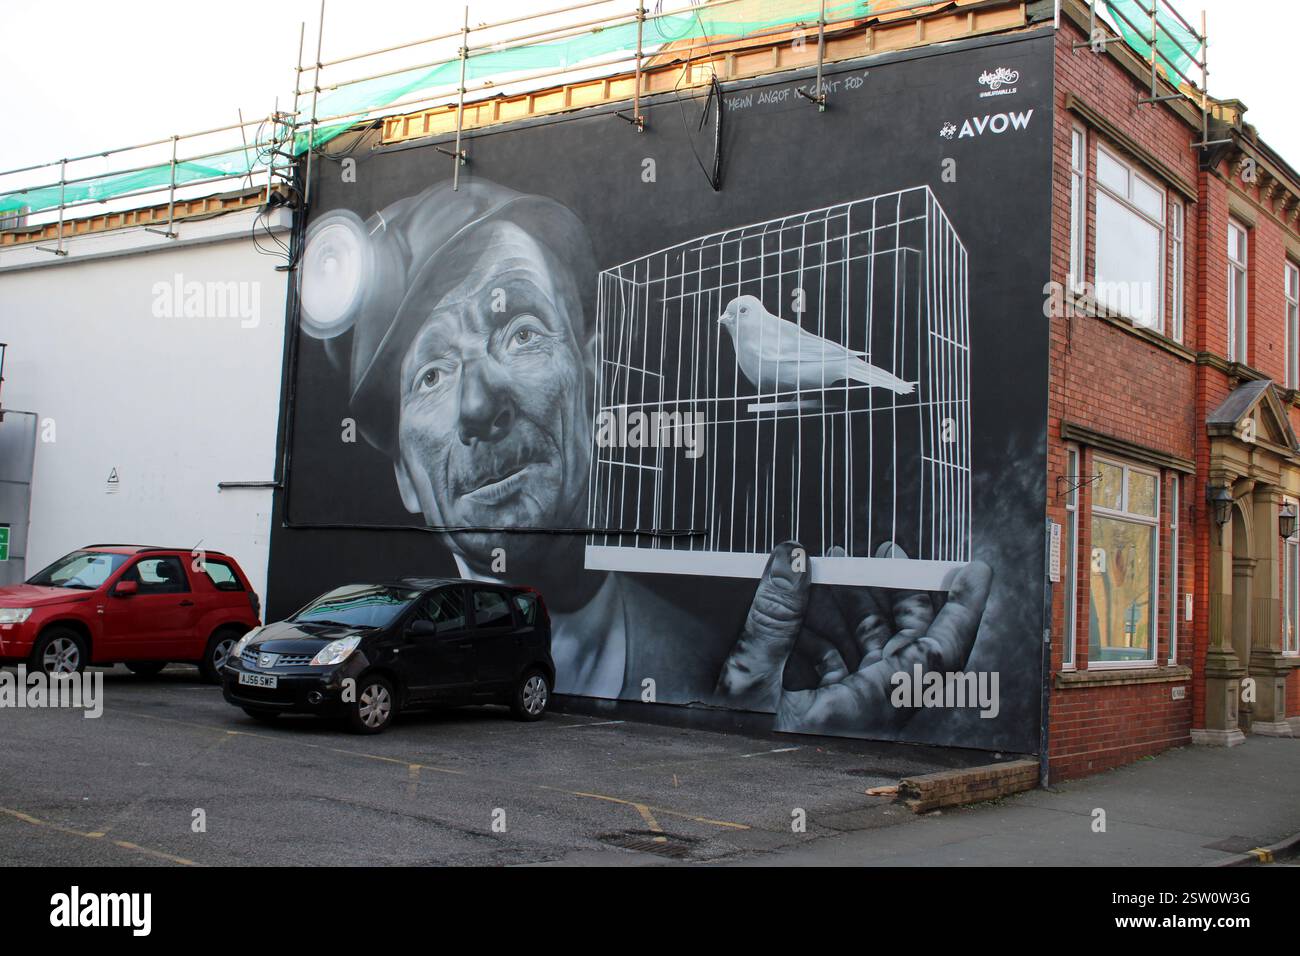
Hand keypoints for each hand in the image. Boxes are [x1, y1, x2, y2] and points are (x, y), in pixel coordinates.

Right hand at [715, 541, 992, 733]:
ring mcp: (853, 714)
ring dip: (856, 608)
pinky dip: (831, 634)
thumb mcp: (749, 680)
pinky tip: (803, 613)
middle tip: (883, 554)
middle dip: (896, 594)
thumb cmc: (736, 755)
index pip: (938, 653)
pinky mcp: (831, 715)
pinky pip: (847, 666)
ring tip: (831, 571)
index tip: (974, 571)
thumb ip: (774, 616)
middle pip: (908, 644)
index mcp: (868, 710)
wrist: (716, 786)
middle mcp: (871, 713)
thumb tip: (794, 558)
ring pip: (876, 651)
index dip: (962, 608)